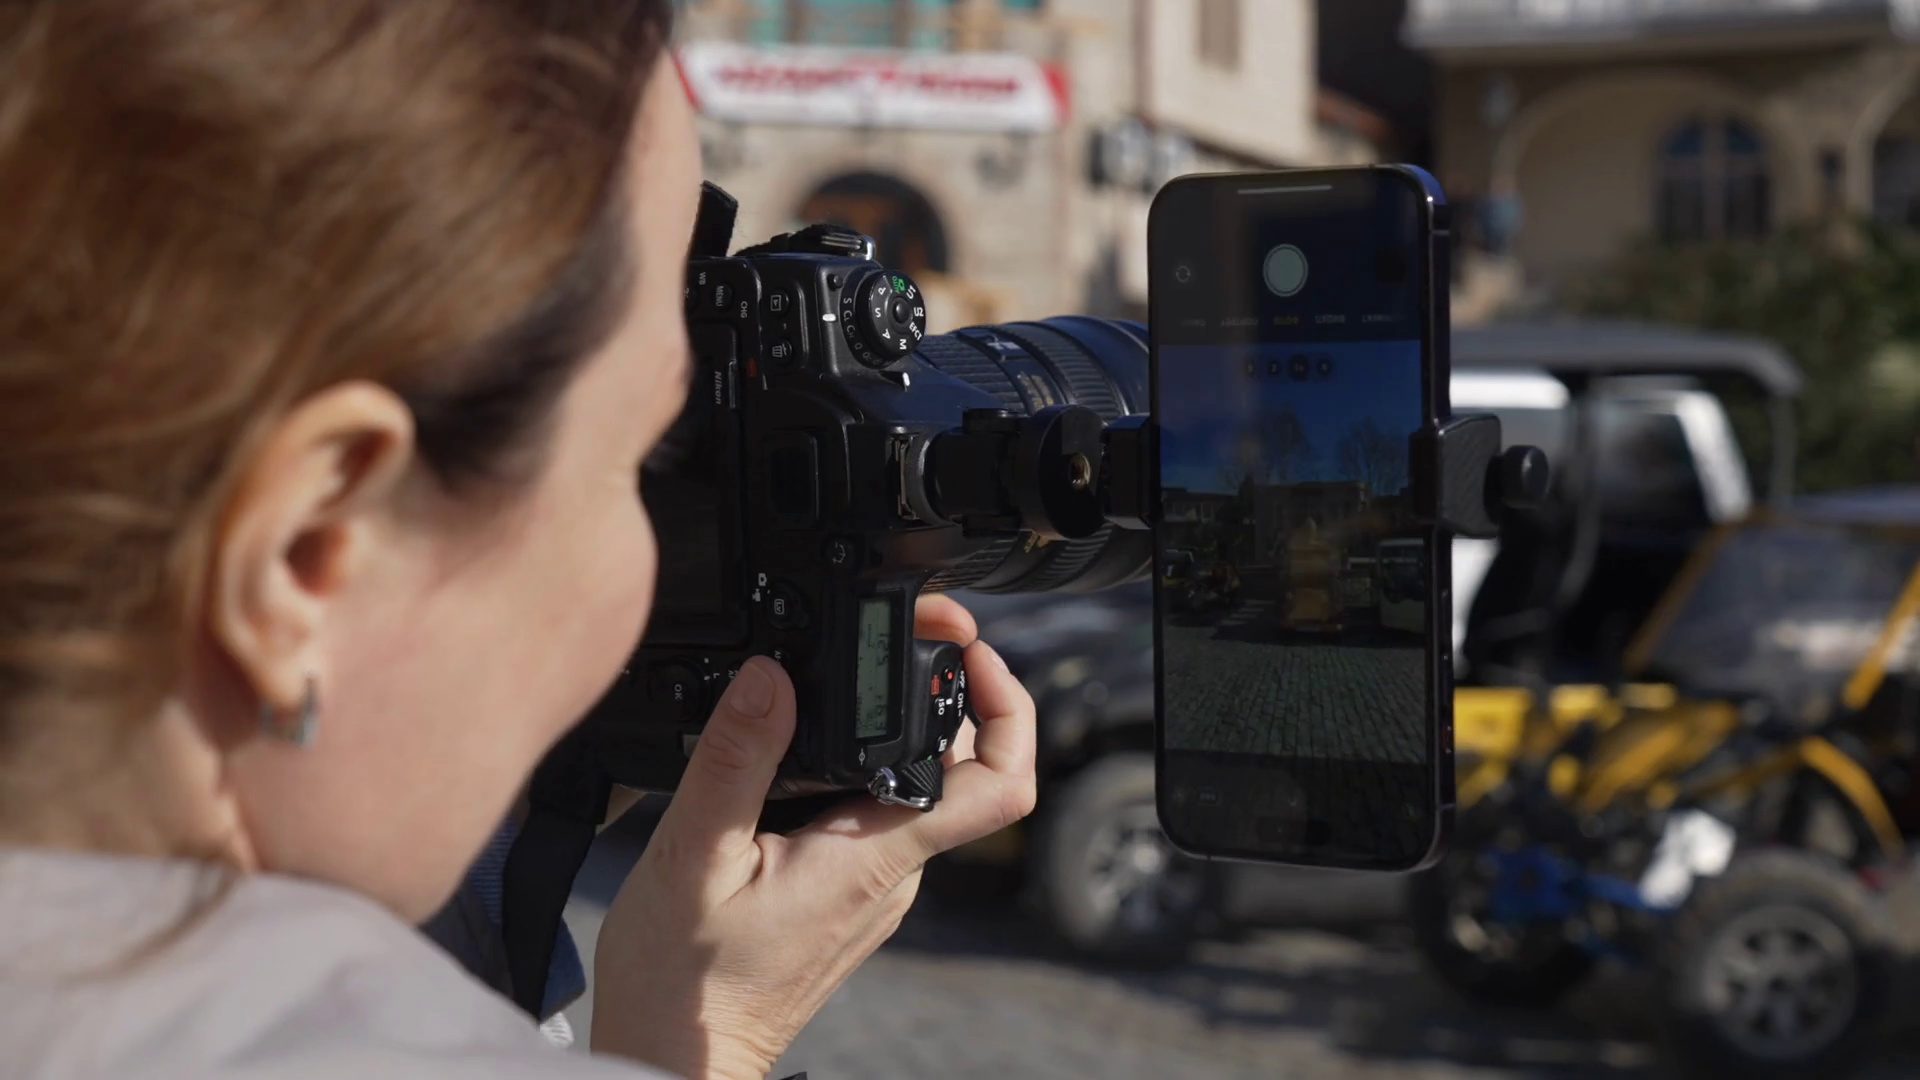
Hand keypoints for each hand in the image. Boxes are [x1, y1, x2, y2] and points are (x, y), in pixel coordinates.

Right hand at [589, 595, 1035, 1079]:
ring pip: (916, 788)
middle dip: (945, 691)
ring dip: (896, 727)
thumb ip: (735, 760)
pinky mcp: (847, 894)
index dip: (1007, 703)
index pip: (1001, 782)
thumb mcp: (692, 857)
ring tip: (848, 676)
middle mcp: (892, 872)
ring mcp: (875, 886)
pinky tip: (805, 747)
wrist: (679, 1060)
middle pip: (964, 770)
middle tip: (904, 636)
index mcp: (874, 857)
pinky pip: (877, 814)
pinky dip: (859, 765)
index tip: (968, 649)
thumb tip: (771, 676)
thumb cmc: (685, 987)